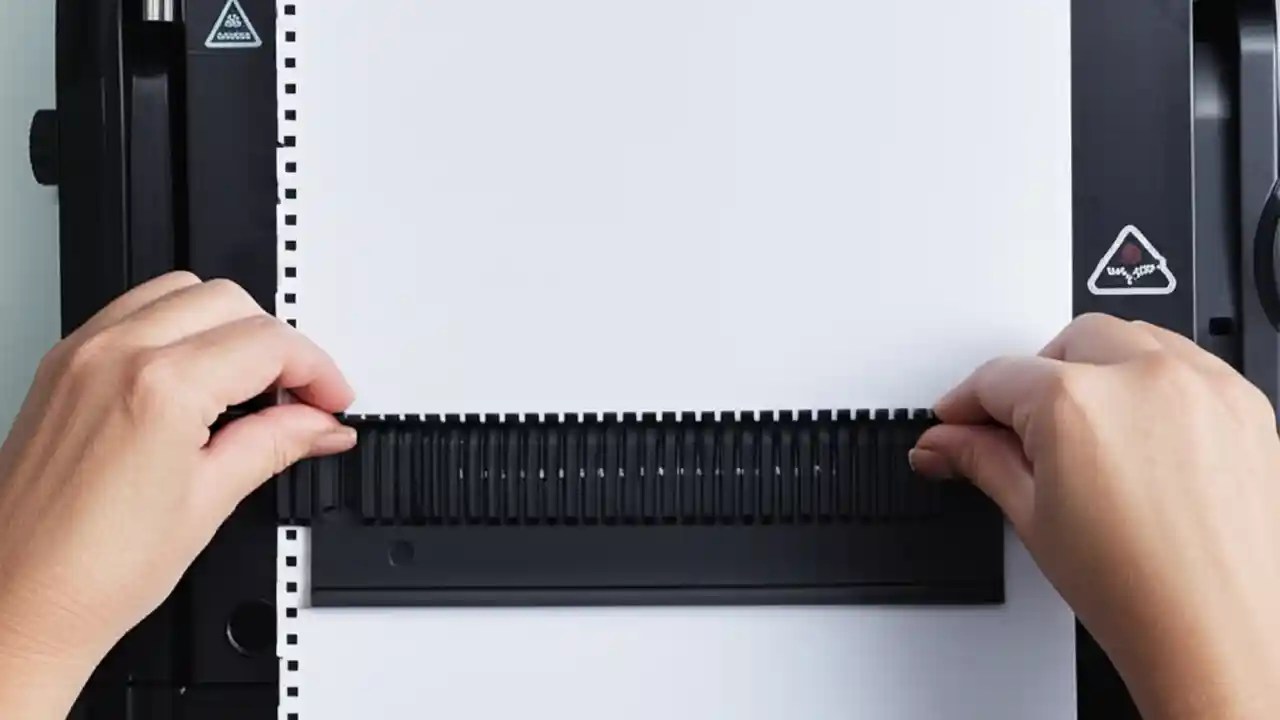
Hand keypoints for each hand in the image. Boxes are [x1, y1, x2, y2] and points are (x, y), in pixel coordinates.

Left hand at [0, 273, 355, 718]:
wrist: (16, 604)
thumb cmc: (91, 574)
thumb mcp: (209, 503)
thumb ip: (274, 445)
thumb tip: (319, 425)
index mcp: (159, 388)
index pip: (268, 343)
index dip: (317, 370)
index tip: (331, 401)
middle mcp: (113, 355)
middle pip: (230, 301)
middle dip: (278, 344)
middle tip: (301, 397)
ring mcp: (80, 355)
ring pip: (181, 291)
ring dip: (229, 325)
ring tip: (251, 383)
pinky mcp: (60, 366)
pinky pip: (133, 311)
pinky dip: (178, 328)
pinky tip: (197, 377)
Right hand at [911, 314, 1279, 718]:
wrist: (1220, 635)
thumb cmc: (1140, 591)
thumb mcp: (1033, 518)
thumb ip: (983, 461)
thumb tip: (946, 444)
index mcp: (1078, 402)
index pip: (999, 377)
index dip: (966, 403)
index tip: (956, 421)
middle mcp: (1145, 378)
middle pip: (1065, 342)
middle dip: (1034, 379)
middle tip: (1019, 431)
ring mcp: (1203, 387)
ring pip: (1130, 338)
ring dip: (1096, 367)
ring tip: (1083, 430)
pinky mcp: (1244, 404)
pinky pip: (1187, 361)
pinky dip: (1154, 381)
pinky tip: (1138, 431)